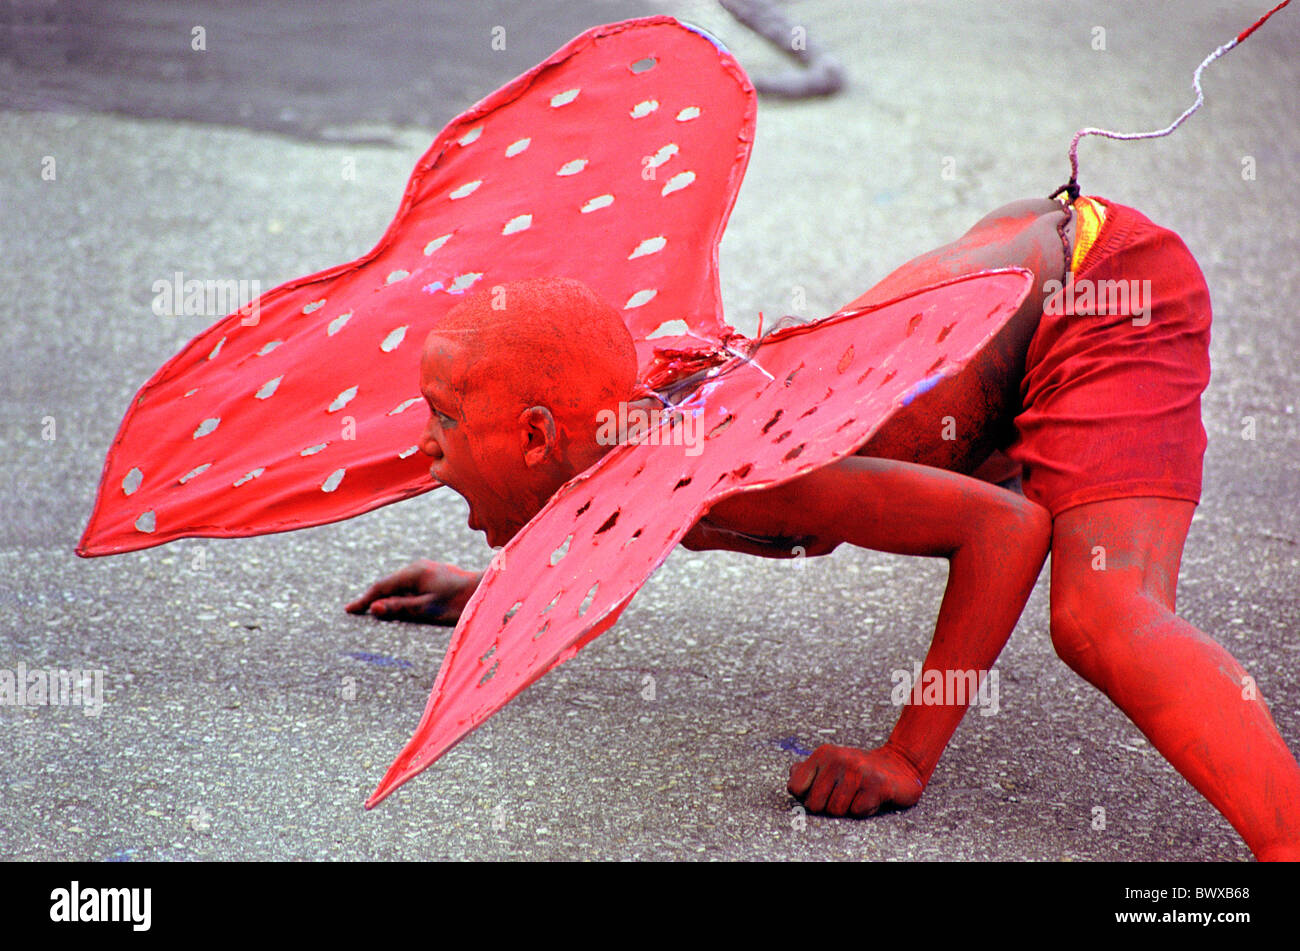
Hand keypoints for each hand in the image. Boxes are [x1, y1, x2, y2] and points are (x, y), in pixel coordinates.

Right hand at [345, 560, 481, 624]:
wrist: (485, 591)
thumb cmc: (459, 602)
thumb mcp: (427, 609)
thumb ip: (400, 608)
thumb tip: (373, 609)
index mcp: (414, 573)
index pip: (381, 587)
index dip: (364, 600)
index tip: (349, 610)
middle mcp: (417, 566)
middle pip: (388, 583)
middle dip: (373, 597)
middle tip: (356, 610)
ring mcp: (426, 568)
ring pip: (398, 583)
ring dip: (387, 596)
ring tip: (373, 609)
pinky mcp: (432, 573)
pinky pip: (409, 584)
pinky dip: (399, 593)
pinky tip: (398, 603)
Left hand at [787, 743, 923, 816]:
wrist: (900, 765)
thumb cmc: (859, 770)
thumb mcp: (831, 764)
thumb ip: (807, 771)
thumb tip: (791, 780)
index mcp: (823, 754)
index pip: (796, 787)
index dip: (807, 797)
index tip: (822, 793)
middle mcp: (838, 759)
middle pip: (815, 804)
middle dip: (828, 807)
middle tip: (844, 795)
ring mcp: (857, 771)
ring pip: (836, 810)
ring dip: (848, 808)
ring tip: (858, 794)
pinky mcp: (876, 785)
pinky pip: (858, 812)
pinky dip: (865, 810)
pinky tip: (872, 797)